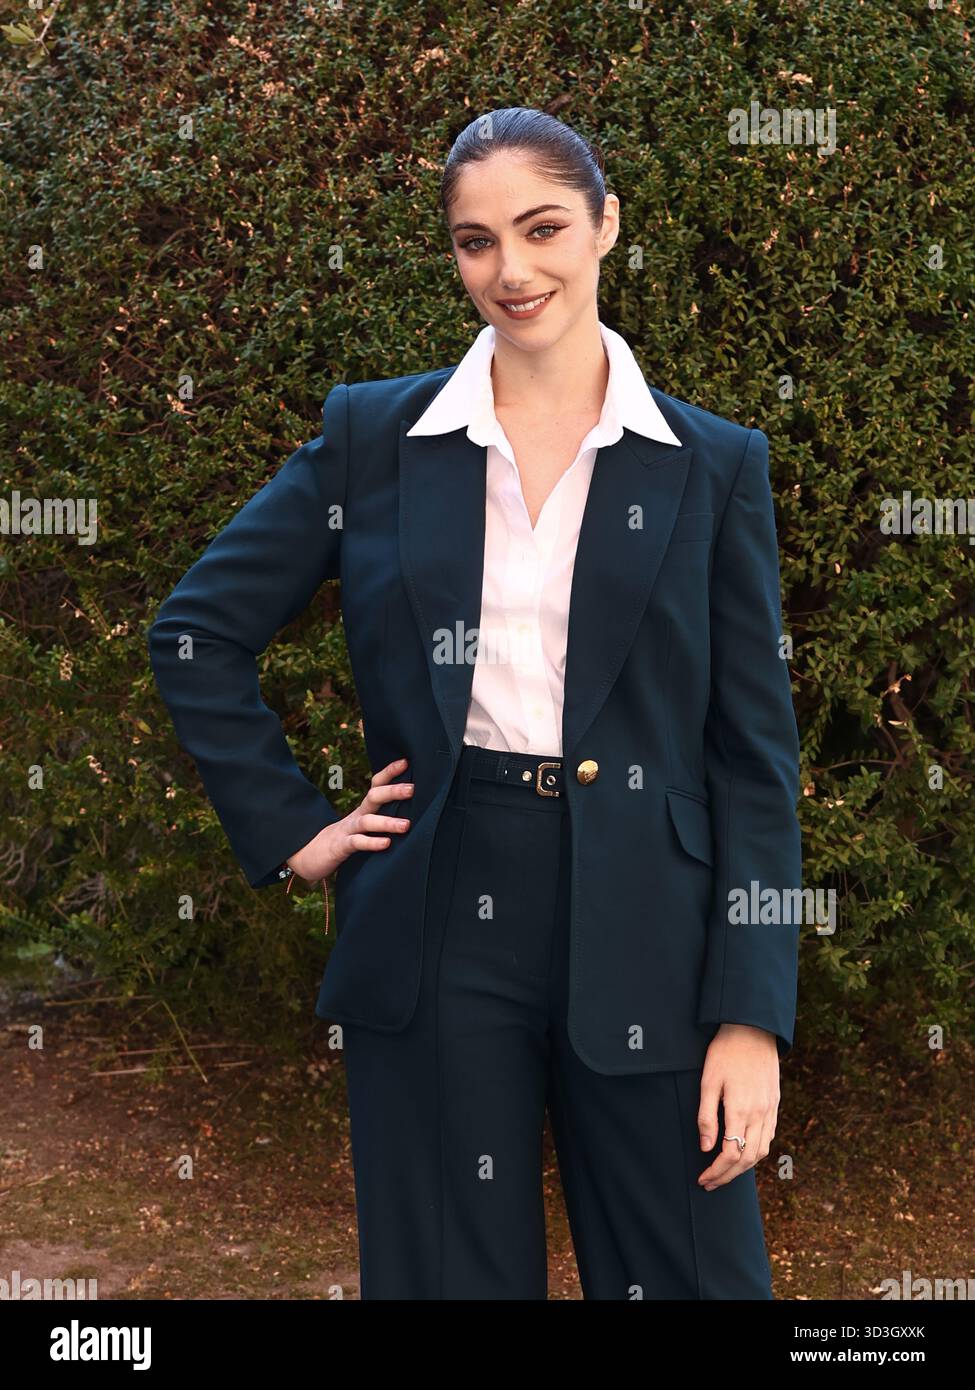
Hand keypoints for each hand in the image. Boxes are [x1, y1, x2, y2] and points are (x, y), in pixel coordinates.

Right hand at [285, 757, 412, 881]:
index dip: (389, 773)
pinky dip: (372, 842)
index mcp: (364, 809)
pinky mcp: (341, 847)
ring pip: (367, 821)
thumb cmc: (346, 840)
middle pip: (373, 797)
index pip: (376, 785)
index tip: (406, 762)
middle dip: (392, 791)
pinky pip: (357, 842)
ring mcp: (348, 830)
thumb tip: (413, 812)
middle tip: (412, 789)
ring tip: (406, 825)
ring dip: (387, 822)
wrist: (311, 855)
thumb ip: (383, 818)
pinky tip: (386, 843)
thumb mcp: (365, 826)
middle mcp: (357, 816)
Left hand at [696, 1023, 779, 1189]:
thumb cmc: (725, 1053)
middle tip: (710, 1183)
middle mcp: (759, 1114)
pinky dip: (756, 1152)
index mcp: (741, 1110)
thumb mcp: (708, 1082)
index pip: (731, 1154)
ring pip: (761, 1151)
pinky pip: (769, 1137)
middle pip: (747, 1160)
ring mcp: (770, 1110)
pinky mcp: (774, 1104)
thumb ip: (706, 1117)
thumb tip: (705, 1147)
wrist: (752, 1030)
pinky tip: (744, 1153)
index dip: (716, 1172)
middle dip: (728, 1176)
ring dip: (743, 1168)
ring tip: (725, 1172)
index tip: (703, 1179)